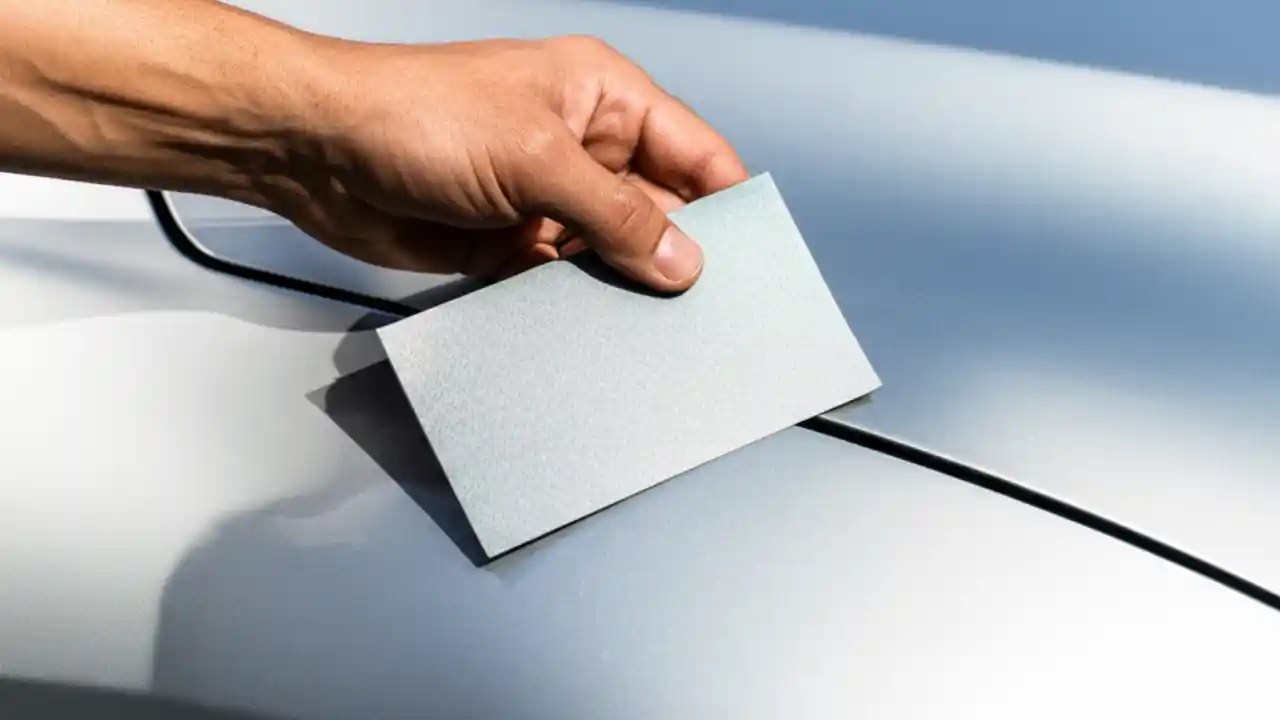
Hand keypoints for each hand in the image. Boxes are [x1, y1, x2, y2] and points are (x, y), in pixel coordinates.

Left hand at [268, 35, 748, 290]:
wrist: (318, 154)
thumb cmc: (413, 113)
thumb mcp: (534, 158)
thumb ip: (615, 214)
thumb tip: (681, 258)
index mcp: (601, 98)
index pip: (693, 152)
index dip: (727, 202)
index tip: (754, 258)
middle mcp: (580, 147)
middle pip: (658, 208)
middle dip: (678, 255)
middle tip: (706, 308)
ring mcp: (546, 198)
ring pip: (612, 253)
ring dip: (625, 287)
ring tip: (655, 328)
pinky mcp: (511, 244)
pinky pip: (564, 283)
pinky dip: (577, 307)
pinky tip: (592, 329)